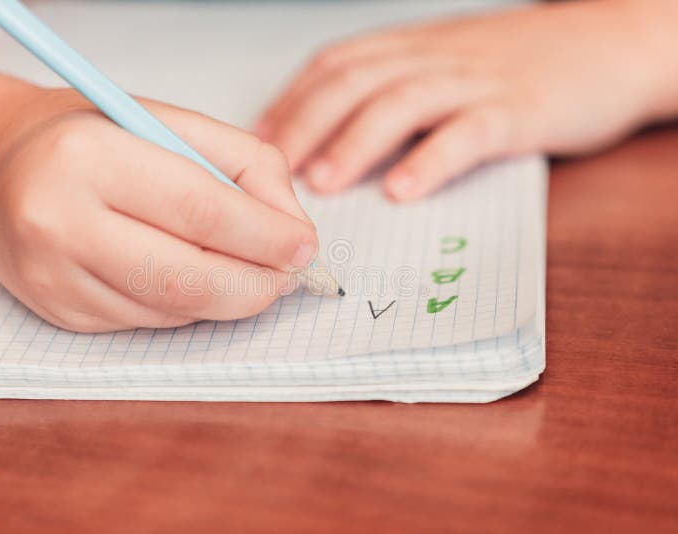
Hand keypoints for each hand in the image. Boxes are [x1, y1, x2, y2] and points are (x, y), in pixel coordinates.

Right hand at [0, 89, 315, 331]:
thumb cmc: (87, 135)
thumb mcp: (165, 119)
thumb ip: (242, 162)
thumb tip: (291, 229)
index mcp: (87, 157)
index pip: (200, 211)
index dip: (265, 237)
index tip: (306, 246)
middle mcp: (59, 222)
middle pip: (188, 278)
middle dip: (257, 285)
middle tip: (289, 274)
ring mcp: (53, 278)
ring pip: (174, 309)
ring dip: (229, 297)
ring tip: (249, 270)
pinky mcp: (58, 312)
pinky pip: (150, 322)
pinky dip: (189, 304)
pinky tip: (191, 274)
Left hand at [257, 0, 674, 200]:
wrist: (608, 42)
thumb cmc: (516, 63)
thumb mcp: (444, 64)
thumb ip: (392, 91)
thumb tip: (328, 140)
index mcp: (410, 46)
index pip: (333, 66)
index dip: (290, 104)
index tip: (256, 145)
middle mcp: (433, 57)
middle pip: (354, 82)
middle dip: (306, 126)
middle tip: (272, 173)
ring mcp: (475, 81)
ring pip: (401, 103)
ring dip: (355, 144)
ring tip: (324, 185)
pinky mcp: (517, 110)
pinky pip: (468, 133)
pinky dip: (431, 161)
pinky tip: (403, 190)